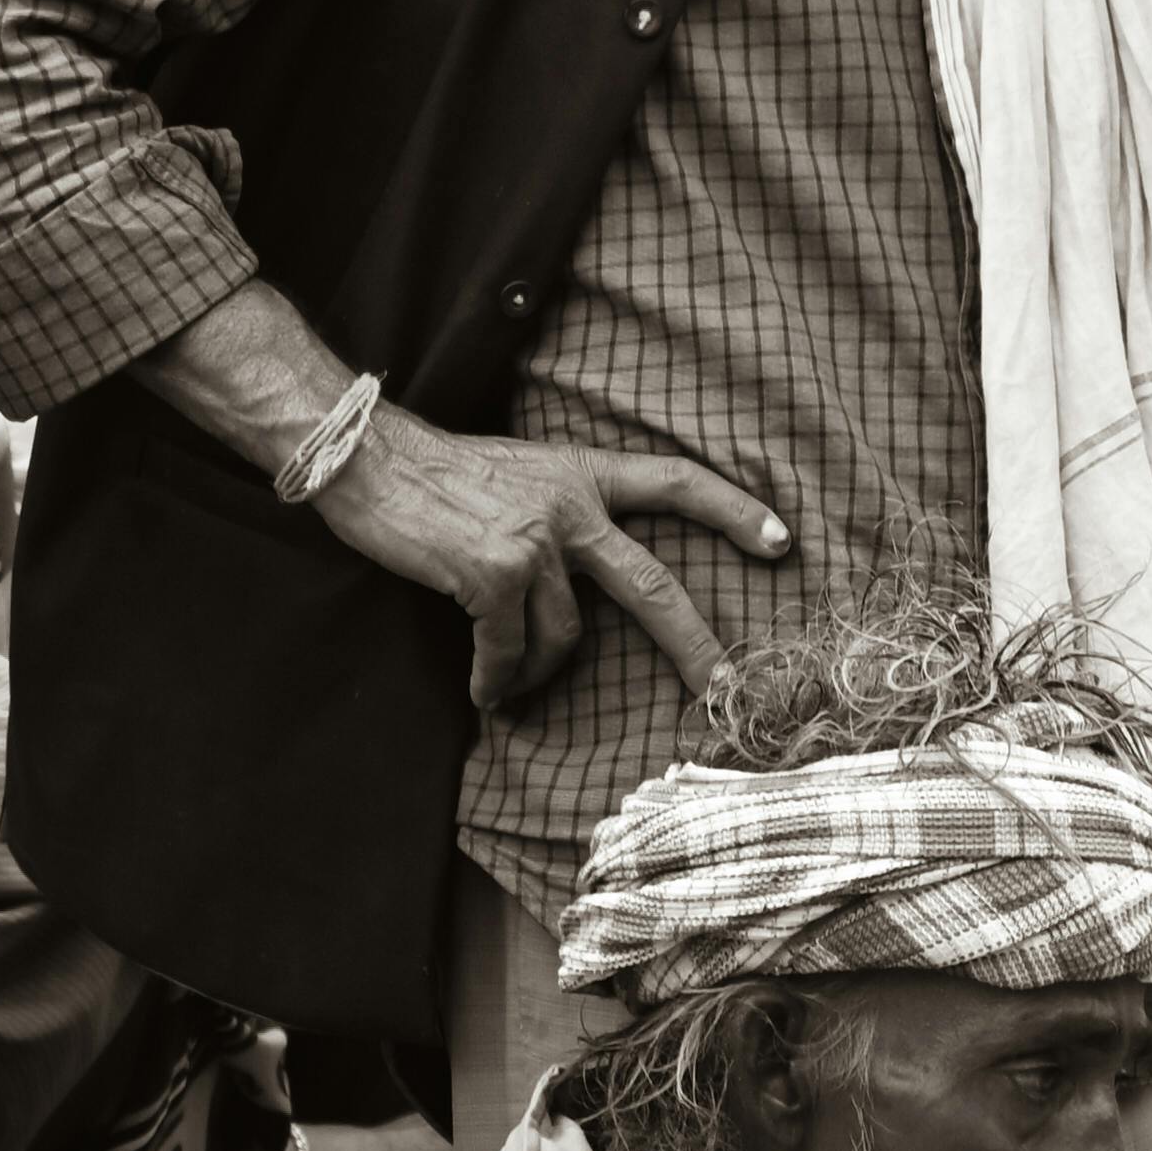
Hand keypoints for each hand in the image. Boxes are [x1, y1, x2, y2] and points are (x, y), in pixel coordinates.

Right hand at [322, 410, 789, 707]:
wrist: (369, 458)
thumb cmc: (441, 473)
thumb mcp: (524, 472)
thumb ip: (564, 512)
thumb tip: (580, 581)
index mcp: (584, 473)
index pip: (676, 482)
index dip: (733, 510)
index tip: (783, 540)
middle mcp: (570, 505)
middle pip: (653, 585)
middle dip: (695, 643)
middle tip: (724, 689)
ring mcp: (533, 541)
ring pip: (564, 639)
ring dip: (538, 674)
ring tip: (510, 684)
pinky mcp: (491, 576)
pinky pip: (506, 654)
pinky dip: (495, 682)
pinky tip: (483, 692)